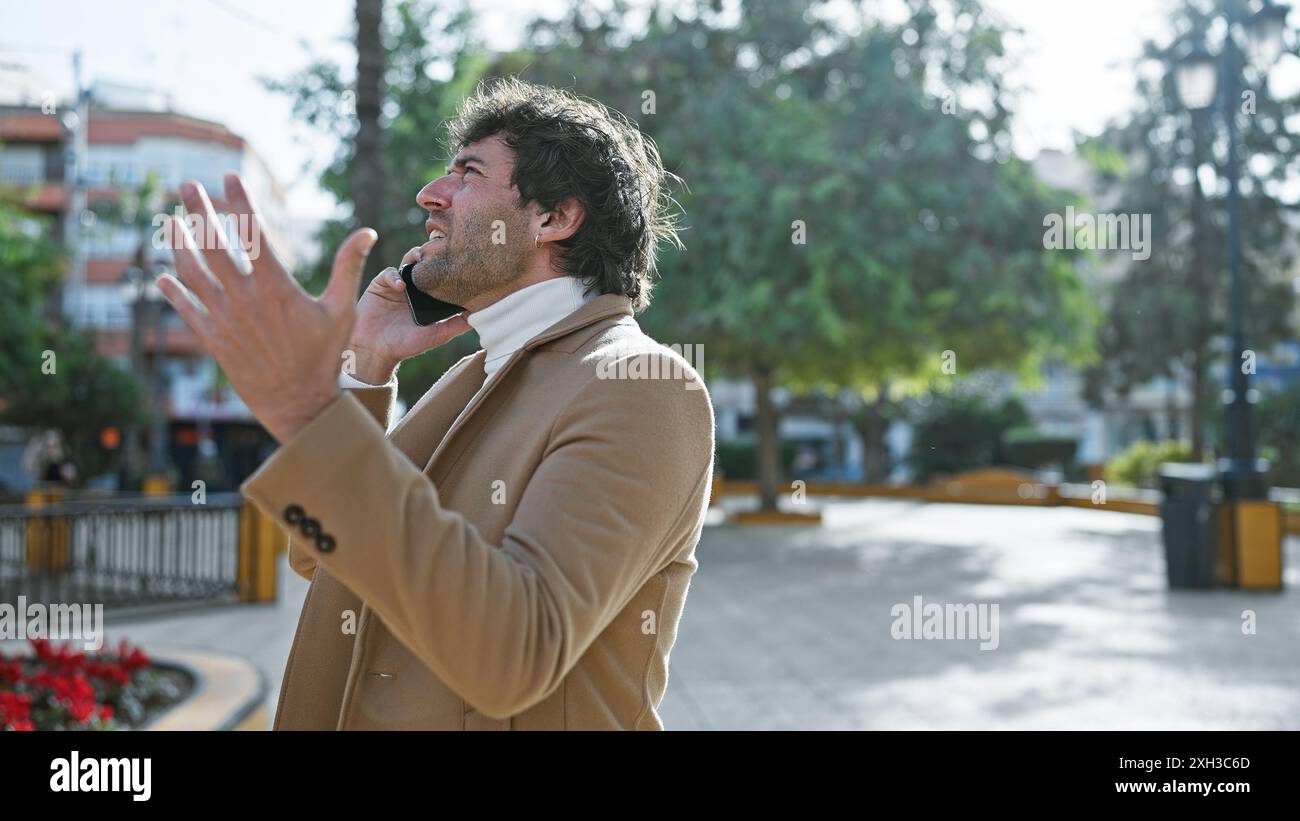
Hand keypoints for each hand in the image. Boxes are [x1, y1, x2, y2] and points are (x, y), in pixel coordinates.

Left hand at [156, 173, 378, 443]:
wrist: (300, 404)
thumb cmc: (325, 357)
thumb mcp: (342, 310)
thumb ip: (348, 267)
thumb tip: (366, 231)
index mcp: (276, 287)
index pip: (252, 233)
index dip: (239, 202)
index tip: (229, 178)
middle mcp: (244, 299)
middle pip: (214, 245)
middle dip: (199, 211)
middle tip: (187, 185)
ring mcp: (225, 319)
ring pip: (193, 272)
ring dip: (178, 244)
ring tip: (170, 221)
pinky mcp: (214, 340)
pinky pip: (187, 309)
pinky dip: (173, 291)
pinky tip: (164, 276)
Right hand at [348, 245, 471, 382]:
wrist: (376, 350)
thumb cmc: (407, 345)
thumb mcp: (437, 335)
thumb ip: (456, 325)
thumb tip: (478, 315)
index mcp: (429, 297)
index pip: (441, 276)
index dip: (448, 267)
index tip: (458, 261)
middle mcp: (415, 288)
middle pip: (426, 264)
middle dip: (432, 256)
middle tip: (439, 252)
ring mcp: (398, 284)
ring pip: (409, 262)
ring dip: (415, 258)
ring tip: (420, 260)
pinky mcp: (380, 284)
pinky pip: (389, 273)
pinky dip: (395, 277)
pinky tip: (401, 287)